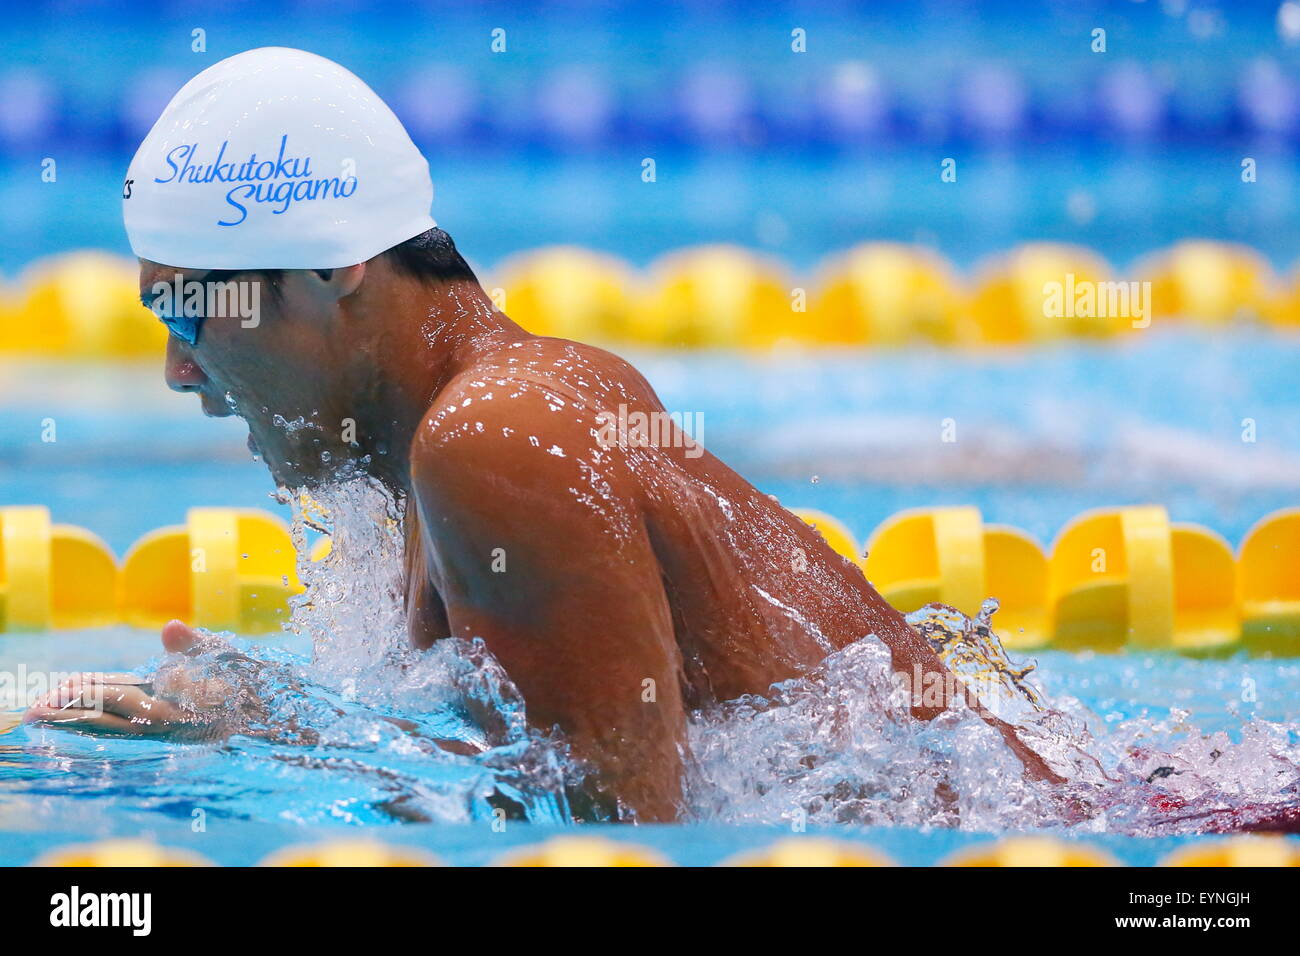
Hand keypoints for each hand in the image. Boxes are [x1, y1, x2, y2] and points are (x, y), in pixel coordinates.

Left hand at [24, 620, 241, 737]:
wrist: (262, 711)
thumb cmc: (242, 677)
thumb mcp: (222, 653)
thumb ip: (193, 643)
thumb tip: (170, 627)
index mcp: (175, 708)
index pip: (123, 699)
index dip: (90, 692)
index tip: (61, 688)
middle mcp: (163, 725)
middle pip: (108, 721)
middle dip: (71, 715)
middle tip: (35, 710)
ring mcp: (158, 730)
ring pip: (109, 728)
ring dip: (75, 721)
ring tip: (44, 713)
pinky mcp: (157, 730)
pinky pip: (118, 728)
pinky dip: (94, 721)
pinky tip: (76, 712)